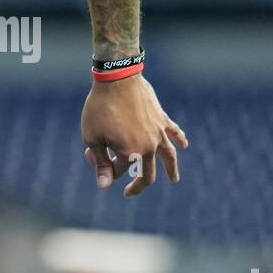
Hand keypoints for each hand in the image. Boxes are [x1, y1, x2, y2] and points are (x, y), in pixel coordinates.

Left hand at [81, 73, 188, 197]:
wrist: (116, 79)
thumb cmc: (100, 108)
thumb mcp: (92, 137)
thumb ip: (101, 162)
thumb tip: (105, 186)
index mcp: (130, 153)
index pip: (117, 170)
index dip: (101, 164)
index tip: (89, 152)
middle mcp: (148, 146)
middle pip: (146, 173)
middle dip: (137, 185)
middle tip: (129, 193)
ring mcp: (157, 132)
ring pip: (168, 156)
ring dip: (171, 169)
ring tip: (174, 180)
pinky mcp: (161, 118)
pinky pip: (173, 131)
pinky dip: (180, 138)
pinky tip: (184, 145)